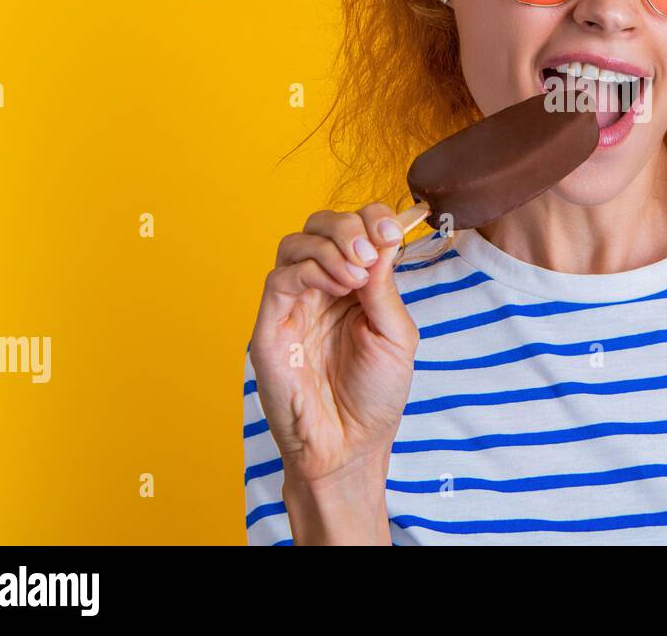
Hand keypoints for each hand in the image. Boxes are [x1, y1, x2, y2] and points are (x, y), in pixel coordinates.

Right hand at [249, 203, 419, 497]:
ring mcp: (294, 305)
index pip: (354, 229)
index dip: (370, 218)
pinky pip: (280, 279)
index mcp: (355, 285)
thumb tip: (380, 238)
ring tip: (356, 275)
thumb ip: (384, 287)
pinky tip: (338, 287)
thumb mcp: (395, 335)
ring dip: (330, 246)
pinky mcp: (271, 326)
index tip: (391, 231)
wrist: (350, 447)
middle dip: (347, 226)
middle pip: (319, 226)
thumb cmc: (374, 396)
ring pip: (295, 244)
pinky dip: (311, 271)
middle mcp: (322, 289)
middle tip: (369, 250)